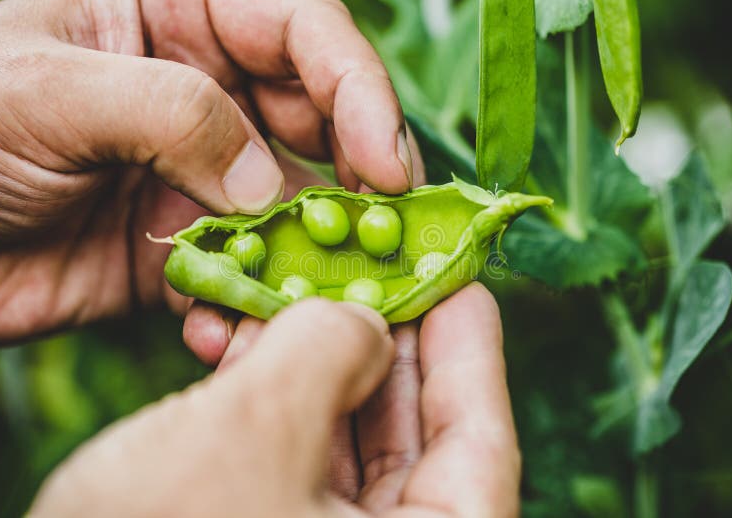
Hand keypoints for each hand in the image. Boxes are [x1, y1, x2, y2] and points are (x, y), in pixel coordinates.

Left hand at [0, 0, 421, 342]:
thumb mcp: (48, 92)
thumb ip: (170, 114)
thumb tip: (268, 186)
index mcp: (181, 11)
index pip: (301, 29)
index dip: (358, 87)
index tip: (383, 160)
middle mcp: (210, 87)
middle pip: (323, 119)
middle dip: (363, 174)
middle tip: (390, 234)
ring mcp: (207, 172)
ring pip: (300, 204)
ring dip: (321, 248)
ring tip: (335, 289)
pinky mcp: (192, 245)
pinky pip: (253, 272)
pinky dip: (256, 301)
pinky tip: (229, 323)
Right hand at [30, 283, 520, 516]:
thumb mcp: (252, 432)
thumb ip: (325, 351)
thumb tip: (360, 321)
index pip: (481, 441)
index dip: (472, 348)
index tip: (458, 277)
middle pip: (415, 440)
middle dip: (389, 345)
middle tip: (380, 268)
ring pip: (344, 447)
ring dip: (320, 365)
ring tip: (305, 294)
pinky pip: (287, 462)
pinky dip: (273, 401)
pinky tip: (250, 346)